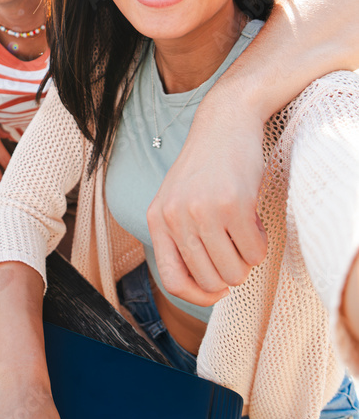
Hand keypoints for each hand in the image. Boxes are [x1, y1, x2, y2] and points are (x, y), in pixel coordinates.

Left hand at [147, 94, 267, 305]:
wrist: (226, 121)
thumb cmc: (206, 166)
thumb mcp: (177, 199)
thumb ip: (180, 238)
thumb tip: (201, 289)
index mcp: (157, 219)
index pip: (172, 281)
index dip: (198, 296)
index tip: (217, 290)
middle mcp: (175, 217)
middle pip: (210, 281)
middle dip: (230, 273)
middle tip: (235, 246)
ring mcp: (203, 211)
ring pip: (235, 272)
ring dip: (246, 259)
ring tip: (243, 230)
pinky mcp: (233, 204)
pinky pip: (256, 253)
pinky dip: (261, 243)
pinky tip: (253, 217)